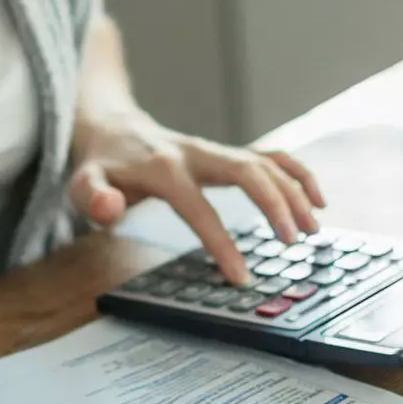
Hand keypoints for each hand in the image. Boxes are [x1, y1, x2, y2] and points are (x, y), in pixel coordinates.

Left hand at [69, 113, 325, 285]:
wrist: (112, 127)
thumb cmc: (101, 164)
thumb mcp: (83, 183)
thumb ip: (94, 197)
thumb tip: (111, 208)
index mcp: (163, 168)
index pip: (197, 206)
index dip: (220, 241)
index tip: (241, 276)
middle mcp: (196, 153)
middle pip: (246, 170)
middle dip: (274, 203)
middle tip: (293, 242)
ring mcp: (215, 150)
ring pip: (265, 162)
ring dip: (294, 191)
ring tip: (313, 230)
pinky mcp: (227, 152)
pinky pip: (271, 156)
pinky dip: (298, 172)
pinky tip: (319, 199)